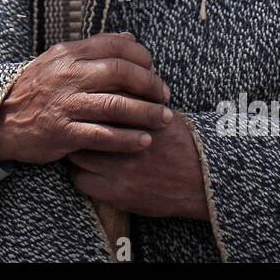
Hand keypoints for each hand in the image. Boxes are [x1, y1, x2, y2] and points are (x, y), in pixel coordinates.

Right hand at [0, 32, 172, 164]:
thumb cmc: (36, 89)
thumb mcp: (58, 61)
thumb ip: (93, 50)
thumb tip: (130, 38)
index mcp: (68, 54)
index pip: (115, 45)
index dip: (142, 56)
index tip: (154, 69)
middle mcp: (68, 75)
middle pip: (122, 73)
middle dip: (151, 84)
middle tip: (165, 95)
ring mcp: (66, 104)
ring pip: (117, 105)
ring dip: (147, 113)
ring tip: (164, 119)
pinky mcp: (64, 132)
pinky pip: (104, 135)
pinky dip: (128, 139)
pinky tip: (143, 141)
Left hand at [67, 112, 208, 219]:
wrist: (203, 182)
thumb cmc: (183, 144)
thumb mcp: (164, 115)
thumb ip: (139, 103)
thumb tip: (115, 85)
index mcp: (139, 119)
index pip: (100, 105)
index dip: (88, 104)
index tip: (84, 105)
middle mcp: (127, 143)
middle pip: (84, 129)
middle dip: (79, 126)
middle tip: (77, 126)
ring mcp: (120, 170)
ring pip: (78, 157)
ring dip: (78, 151)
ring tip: (82, 148)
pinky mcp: (117, 194)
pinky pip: (82, 182)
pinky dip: (81, 175)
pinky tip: (90, 171)